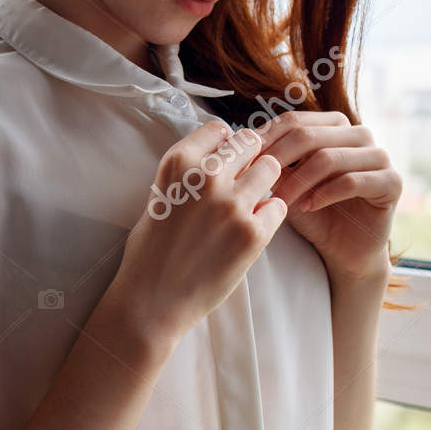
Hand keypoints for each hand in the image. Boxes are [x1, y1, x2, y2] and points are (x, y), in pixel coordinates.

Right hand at [115, 119, 286, 343]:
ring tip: (248, 205)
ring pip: (271, 169)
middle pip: (250, 143)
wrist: (152, 301)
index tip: (225, 161)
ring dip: (263, 184)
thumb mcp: (160, 196)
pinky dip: (269, 216)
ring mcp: (232, 205)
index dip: (226, 144)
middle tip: (242, 183)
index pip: (220, 129)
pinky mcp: (253, 234)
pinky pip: (278, 207)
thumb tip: (225, 153)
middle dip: (249, 159)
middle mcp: (205, 177)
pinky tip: (251, 230)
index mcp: (178, 163)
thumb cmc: (152, 251)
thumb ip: (189, 172)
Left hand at [254, 110, 401, 281]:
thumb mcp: (287, 184)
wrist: (344, 251)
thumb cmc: (313, 214)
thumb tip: (242, 143)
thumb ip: (273, 162)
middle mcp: (359, 134)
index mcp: (334, 126)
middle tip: (255, 182)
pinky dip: (324, 194)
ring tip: (279, 200)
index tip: (241, 163)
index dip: (265, 140)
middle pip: (309, 135)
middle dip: (277, 159)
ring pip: (328, 157)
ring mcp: (379, 156)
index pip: (294, 121)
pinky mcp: (392, 182)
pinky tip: (307, 208)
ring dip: (298, 181)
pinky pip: (353, 181)